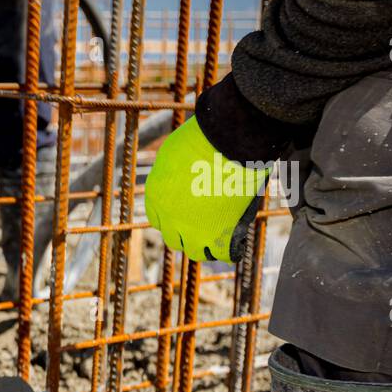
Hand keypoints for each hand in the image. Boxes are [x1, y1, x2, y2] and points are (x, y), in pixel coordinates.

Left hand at [145, 117, 271, 263]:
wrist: (226, 142)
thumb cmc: (202, 138)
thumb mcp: (173, 153)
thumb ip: (172, 171)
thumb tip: (179, 175)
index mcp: (156, 197)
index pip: (158, 220)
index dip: (171, 219)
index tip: (183, 215)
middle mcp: (169, 218)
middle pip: (174, 239)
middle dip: (186, 234)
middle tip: (202, 227)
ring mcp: (193, 229)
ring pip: (196, 251)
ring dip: (205, 246)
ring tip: (218, 240)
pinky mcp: (218, 234)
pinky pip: (223, 254)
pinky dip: (229, 252)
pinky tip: (235, 247)